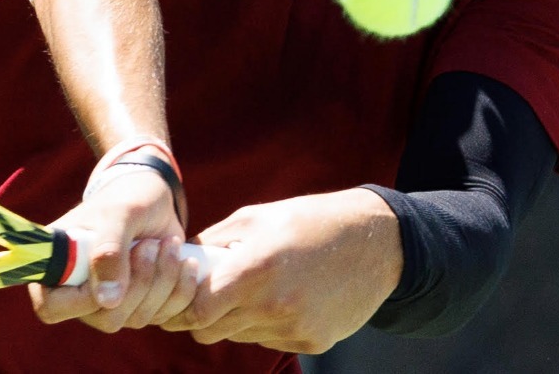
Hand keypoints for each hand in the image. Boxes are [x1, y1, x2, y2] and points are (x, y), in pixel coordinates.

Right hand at [28, 167, 199, 331]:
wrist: (153, 200)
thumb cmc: (127, 198)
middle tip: (149, 244)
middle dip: (138, 282)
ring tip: (167, 243)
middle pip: (106, 319)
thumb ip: (109, 251)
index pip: (52, 307)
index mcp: (56, 267)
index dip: (83, 298)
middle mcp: (79, 293)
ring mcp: (110, 304)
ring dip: (162, 279)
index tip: (115, 264)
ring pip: (137, 318)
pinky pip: (163, 315)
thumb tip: (107, 301)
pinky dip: (179, 287)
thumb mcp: (119, 214)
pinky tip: (183, 260)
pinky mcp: (139, 306)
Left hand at [162, 188, 401, 353]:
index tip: (187, 295)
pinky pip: (271, 341)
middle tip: (213, 296)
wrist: (376, 242)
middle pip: (213, 332)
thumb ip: (214, 242)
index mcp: (256, 268)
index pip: (199, 312)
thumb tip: (182, 261)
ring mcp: (295, 328)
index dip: (186, 306)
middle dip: (206, 317)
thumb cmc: (311, 220)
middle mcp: (274, 305)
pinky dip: (267, 325)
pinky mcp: (313, 342)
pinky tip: (285, 298)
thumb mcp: (257, 217)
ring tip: (257, 290)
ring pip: (241, 337)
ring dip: (238, 320)